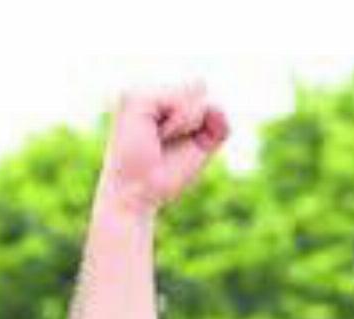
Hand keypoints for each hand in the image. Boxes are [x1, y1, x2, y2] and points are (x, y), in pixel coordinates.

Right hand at [97, 85, 229, 217]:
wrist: (138, 195)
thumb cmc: (165, 175)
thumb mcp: (201, 145)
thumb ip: (216, 122)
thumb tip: (214, 103)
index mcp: (158, 98)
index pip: (201, 93)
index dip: (202, 123)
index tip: (176, 144)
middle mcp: (147, 89)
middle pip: (199, 87)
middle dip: (197, 121)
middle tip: (167, 143)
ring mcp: (138, 90)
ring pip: (192, 90)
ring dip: (187, 124)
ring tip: (160, 140)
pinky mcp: (136, 97)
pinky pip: (180, 102)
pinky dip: (179, 124)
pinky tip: (158, 136)